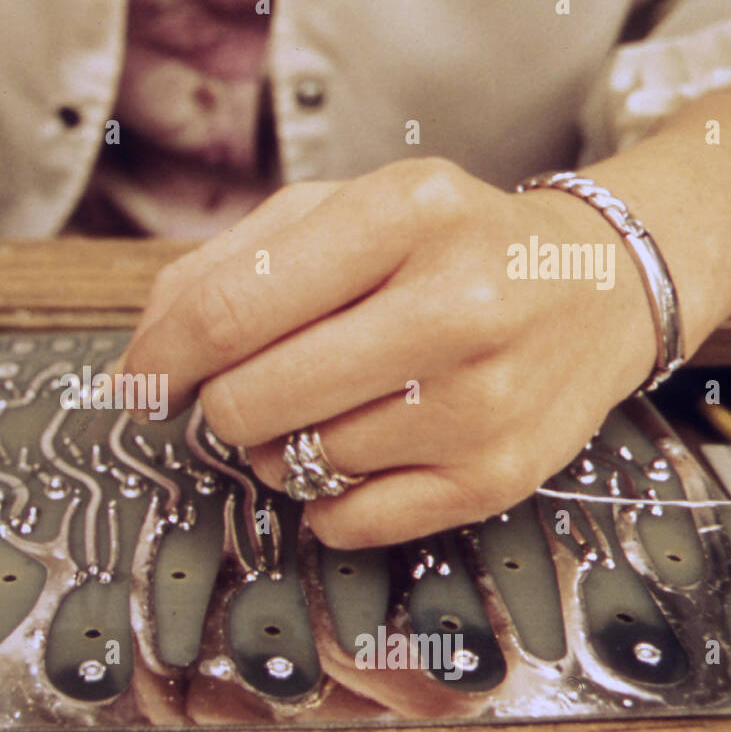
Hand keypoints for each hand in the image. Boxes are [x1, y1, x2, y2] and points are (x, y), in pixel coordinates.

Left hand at [121, 157, 656, 547]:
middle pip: (250, 400)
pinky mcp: (493, 477)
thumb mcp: (339, 211)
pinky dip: (327, 496)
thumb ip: (224, 265)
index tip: (135, 387)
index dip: (159, 361)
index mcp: (404, 213)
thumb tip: (141, 361)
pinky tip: (361, 448)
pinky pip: (345, 520)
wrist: (594, 288)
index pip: (229, 309)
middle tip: (251, 386)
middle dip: (222, 405)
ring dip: (280, 446)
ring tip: (331, 403)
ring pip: (294, 464)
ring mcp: (479, 401)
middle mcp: (453, 305)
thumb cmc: (443, 247)